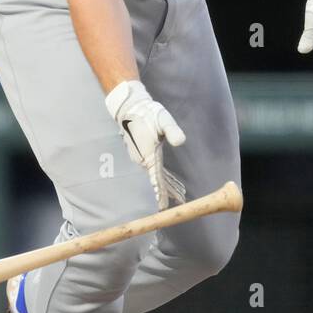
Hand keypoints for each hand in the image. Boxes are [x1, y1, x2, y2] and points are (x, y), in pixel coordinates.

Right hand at [104, 80, 186, 209]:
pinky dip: (163, 176)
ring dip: (167, 184)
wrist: (130, 107)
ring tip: (179, 194)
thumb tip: (180, 142)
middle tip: (181, 202)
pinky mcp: (143, 153)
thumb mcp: (163, 120)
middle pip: (158, 179)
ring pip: (157, 175)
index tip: (164, 205)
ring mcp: (142, 157)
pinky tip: (169, 180)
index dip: (161, 192)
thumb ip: (172, 131)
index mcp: (149, 155)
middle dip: (169, 191)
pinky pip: (154, 169)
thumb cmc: (147, 113)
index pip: (157, 178)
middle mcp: (143, 159)